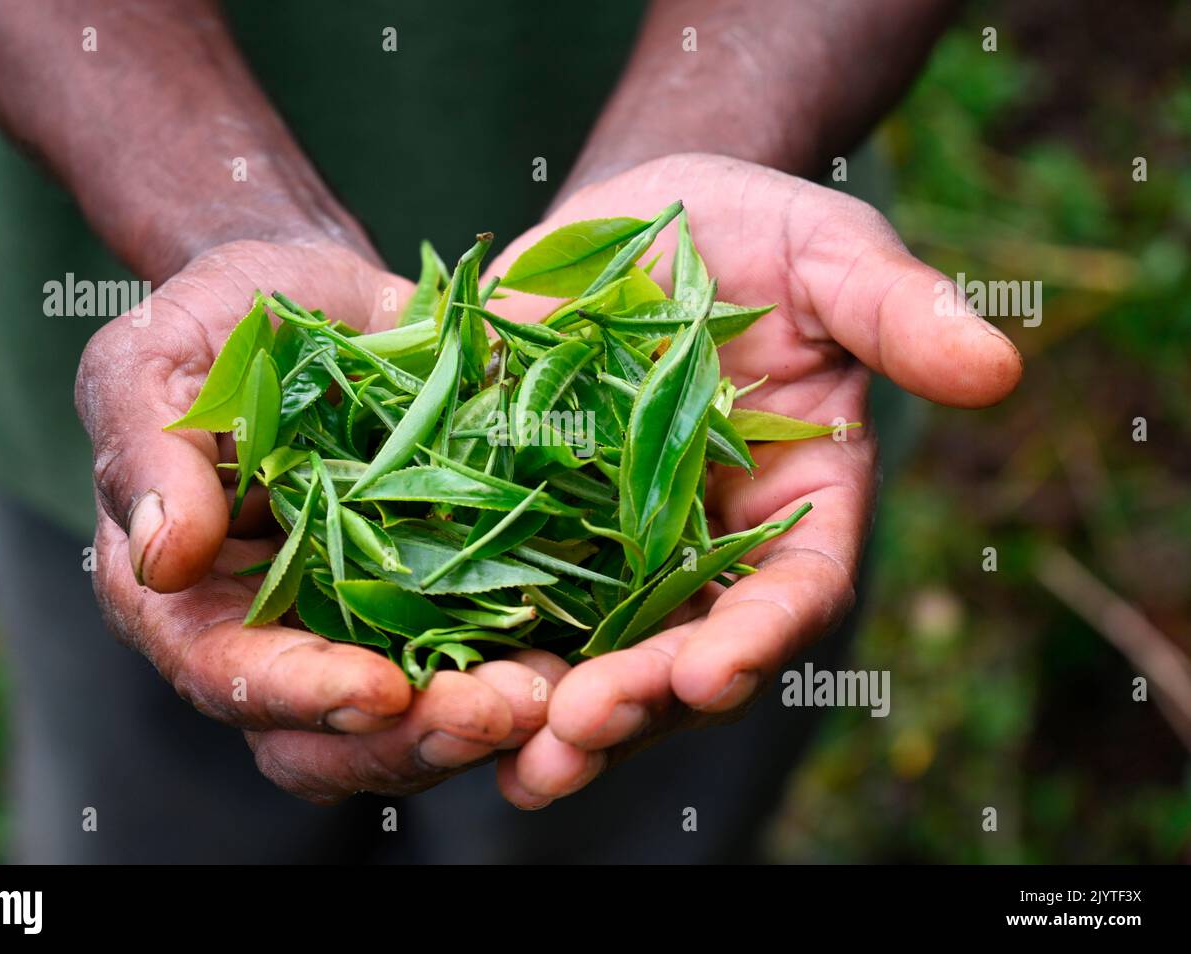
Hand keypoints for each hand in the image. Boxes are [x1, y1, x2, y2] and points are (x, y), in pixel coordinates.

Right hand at [75, 237, 565, 802]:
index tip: (380, 692)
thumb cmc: (221, 324)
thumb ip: (146, 454)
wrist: (319, 298)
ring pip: (416, 719)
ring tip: (557, 696)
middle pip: (331, 736)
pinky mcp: (444, 593)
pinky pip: (486, 652)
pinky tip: (587, 652)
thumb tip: (160, 558)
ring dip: (485, 721)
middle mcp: (277, 633)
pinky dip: (534, 663)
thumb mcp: (157, 362)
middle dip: (412, 737)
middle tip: (498, 713)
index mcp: (188, 598)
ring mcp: (367, 622)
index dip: (303, 696)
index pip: (231, 676)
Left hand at [486, 153, 1022, 806]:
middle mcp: (709, 548)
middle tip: (580, 734)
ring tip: (517, 758)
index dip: (757, 639)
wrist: (642, 217)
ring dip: (558, 715)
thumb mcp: (827, 251)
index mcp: (800, 504)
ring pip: (596, 653)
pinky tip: (437, 694)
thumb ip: (894, 310)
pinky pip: (508, 598)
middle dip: (638, 700)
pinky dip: (483, 649)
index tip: (711, 672)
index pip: (793, 594)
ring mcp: (615, 545)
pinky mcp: (531, 522)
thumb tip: (994, 371)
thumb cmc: (756, 229)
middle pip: (683, 652)